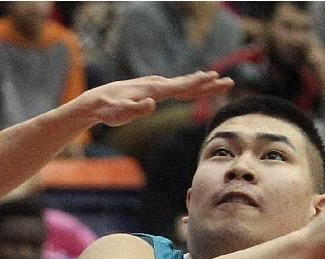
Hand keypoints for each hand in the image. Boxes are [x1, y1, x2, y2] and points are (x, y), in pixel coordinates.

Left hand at [69, 71, 233, 127]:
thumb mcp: (120, 113)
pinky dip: (185, 85)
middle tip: (229, 81)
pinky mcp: (149, 90)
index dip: (201, 85)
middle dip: (208, 83)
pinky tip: (189, 85)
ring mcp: (152, 86)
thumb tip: (152, 104)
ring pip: (181, 84)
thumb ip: (136, 109)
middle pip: (187, 84)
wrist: (95, 102)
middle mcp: (155, 85)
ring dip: (199, 82)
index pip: (182, 87)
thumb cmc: (108, 110)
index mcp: (154, 90)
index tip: (218, 80)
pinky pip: (173, 87)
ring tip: (215, 79)